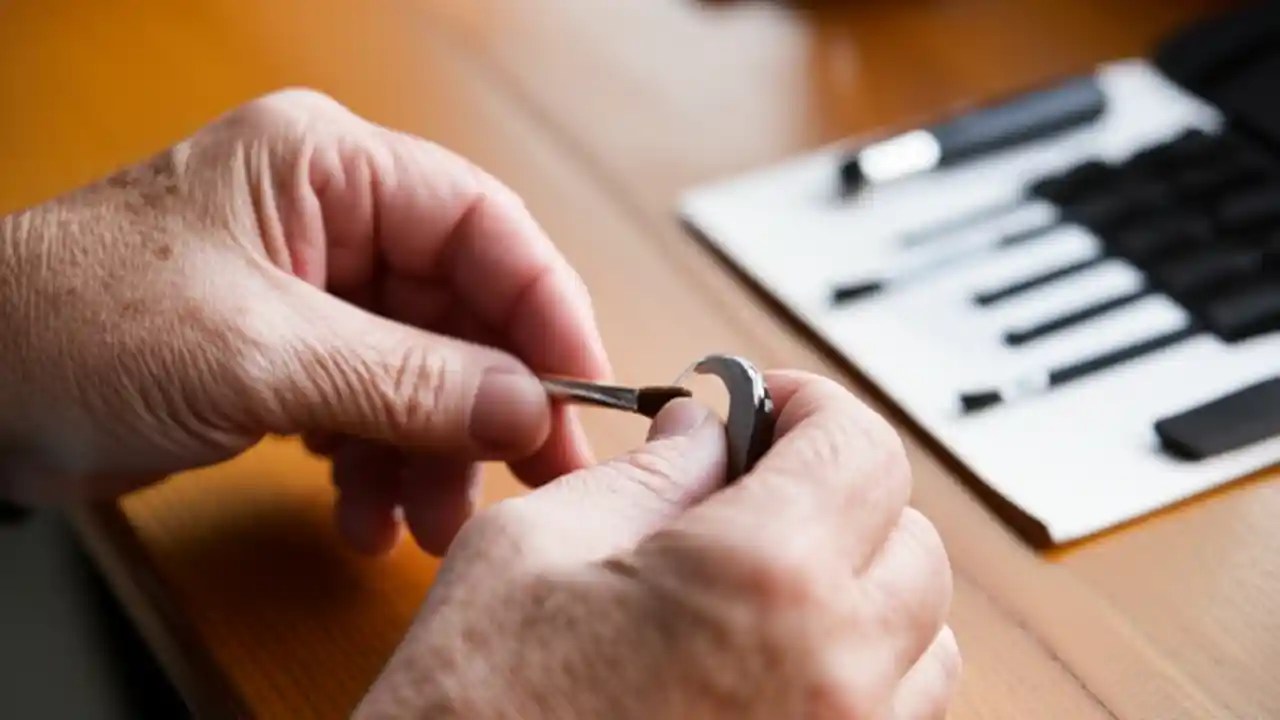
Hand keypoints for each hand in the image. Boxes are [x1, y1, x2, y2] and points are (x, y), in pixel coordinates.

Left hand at [0, 89, 609, 554]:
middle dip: (490, 402)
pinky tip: (368, 519)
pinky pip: (373, 406)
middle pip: (463, 307)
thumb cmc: (67, 326)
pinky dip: (380, 466)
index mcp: (327, 167)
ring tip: (429, 525)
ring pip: (424, 368)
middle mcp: (331, 218)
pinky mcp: (289, 352)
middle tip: (532, 478)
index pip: (482, 224)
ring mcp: (312, 289)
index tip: (581, 390)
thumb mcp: (257, 355)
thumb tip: (523, 407)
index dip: (544, 307)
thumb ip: (405, 381)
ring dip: (434, 452)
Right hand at [357, 372, 958, 719]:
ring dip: (859, 591)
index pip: (862, 447)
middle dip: (838, 494)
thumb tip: (704, 434)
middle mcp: (835, 676)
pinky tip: (764, 665)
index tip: (766, 408)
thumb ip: (644, 477)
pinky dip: (856, 674)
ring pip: (923, 641)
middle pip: (913, 541)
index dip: (811, 406)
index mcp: (761, 580)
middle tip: (754, 490)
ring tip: (760, 587)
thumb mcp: (528, 554)